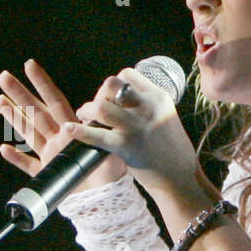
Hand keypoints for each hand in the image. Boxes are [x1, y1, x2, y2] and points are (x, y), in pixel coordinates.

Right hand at [0, 60, 127, 190]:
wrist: (107, 201)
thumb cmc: (111, 176)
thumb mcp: (110, 149)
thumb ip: (101, 130)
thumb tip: (92, 112)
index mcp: (72, 130)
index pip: (54, 101)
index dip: (42, 83)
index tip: (29, 65)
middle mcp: (58, 139)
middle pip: (35, 112)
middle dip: (20, 94)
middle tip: (4, 76)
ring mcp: (50, 156)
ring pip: (28, 133)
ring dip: (14, 118)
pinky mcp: (46, 175)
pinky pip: (27, 166)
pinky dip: (16, 158)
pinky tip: (4, 148)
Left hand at [66, 68, 201, 200]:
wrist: (181, 176)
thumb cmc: (172, 148)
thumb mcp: (165, 117)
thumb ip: (144, 105)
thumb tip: (117, 100)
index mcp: (158, 97)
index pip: (127, 75)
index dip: (115, 85)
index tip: (113, 99)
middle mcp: (147, 107)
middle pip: (111, 84)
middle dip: (99, 94)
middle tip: (98, 108)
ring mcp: (136, 126)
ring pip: (102, 106)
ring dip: (88, 109)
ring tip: (85, 116)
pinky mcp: (126, 146)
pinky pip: (98, 135)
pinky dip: (80, 131)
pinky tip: (69, 128)